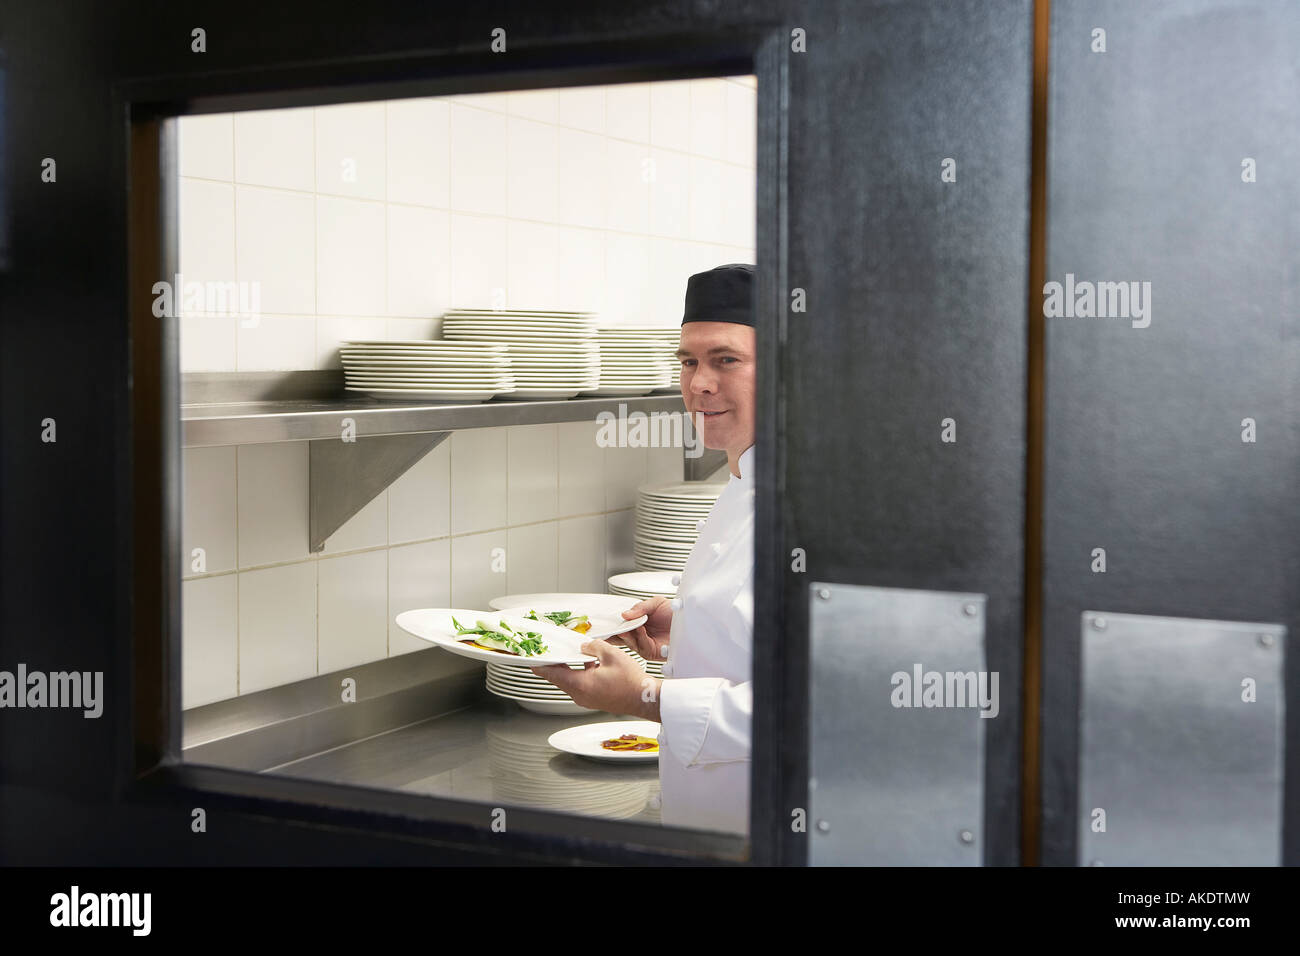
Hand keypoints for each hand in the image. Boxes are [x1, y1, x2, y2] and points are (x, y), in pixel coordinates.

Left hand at [531, 639, 661, 720]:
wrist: (646, 699)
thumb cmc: (631, 682)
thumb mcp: (611, 655)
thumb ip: (593, 647)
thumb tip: (584, 646)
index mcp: (580, 684)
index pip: (552, 675)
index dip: (540, 666)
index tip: (531, 661)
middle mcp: (580, 695)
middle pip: (561, 678)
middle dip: (556, 664)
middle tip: (551, 653)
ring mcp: (587, 699)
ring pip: (572, 681)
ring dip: (571, 668)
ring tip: (574, 654)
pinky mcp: (595, 700)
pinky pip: (582, 685)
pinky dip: (582, 674)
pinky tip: (591, 663)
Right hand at [608, 596, 672, 661]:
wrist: (692, 620)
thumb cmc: (675, 612)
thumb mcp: (656, 603)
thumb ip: (640, 608)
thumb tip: (624, 615)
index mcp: (639, 624)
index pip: (621, 628)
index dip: (613, 627)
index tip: (604, 624)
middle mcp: (641, 636)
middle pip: (622, 638)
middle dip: (616, 633)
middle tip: (612, 626)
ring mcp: (646, 645)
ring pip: (630, 643)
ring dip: (628, 635)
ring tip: (627, 625)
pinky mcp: (654, 652)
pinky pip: (643, 647)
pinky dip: (641, 638)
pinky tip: (641, 629)